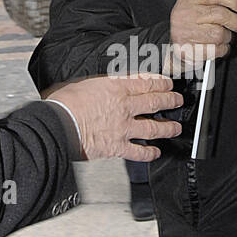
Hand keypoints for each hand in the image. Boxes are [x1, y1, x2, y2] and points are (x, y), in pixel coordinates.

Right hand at [44, 75, 182, 161]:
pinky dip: (149, 153)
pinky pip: (139, 152)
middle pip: (155, 102)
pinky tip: (155, 153)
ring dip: (167, 127)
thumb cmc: (64, 104)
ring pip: (153, 127)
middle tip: (177, 100)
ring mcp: (123, 128)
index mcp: (116, 88)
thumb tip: (105, 85)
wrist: (58, 125)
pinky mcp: (118, 147)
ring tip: (175, 128)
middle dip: (170, 101)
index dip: (160, 83)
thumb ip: (101, 85)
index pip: (145, 83)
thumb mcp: (84, 84)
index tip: (168, 84)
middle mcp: (124, 107)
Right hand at [167, 0, 236, 76]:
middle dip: (235, 21)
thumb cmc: (191, 24)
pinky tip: (218, 46)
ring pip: (219, 34)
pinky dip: (221, 49)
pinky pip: (214, 50)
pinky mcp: (186, 50)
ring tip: (223, 37)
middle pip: (219, 14)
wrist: (174, 46)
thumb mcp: (199, 4)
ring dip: (227, 37)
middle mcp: (183, 14)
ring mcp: (183, 32)